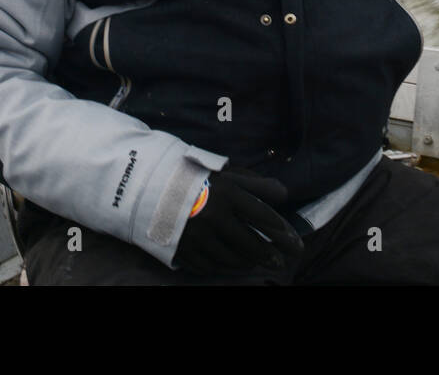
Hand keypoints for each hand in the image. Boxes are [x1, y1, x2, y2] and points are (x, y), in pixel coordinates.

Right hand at [174, 167, 303, 274]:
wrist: (145, 184)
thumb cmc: (190, 175)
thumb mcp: (222, 172)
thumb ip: (254, 183)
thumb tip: (283, 193)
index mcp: (226, 192)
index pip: (262, 216)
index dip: (281, 230)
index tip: (292, 240)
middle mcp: (214, 216)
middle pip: (250, 243)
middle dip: (269, 255)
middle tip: (280, 262)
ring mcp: (197, 235)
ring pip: (231, 258)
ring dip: (247, 262)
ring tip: (254, 263)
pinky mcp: (182, 249)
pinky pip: (209, 266)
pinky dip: (222, 266)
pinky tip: (229, 264)